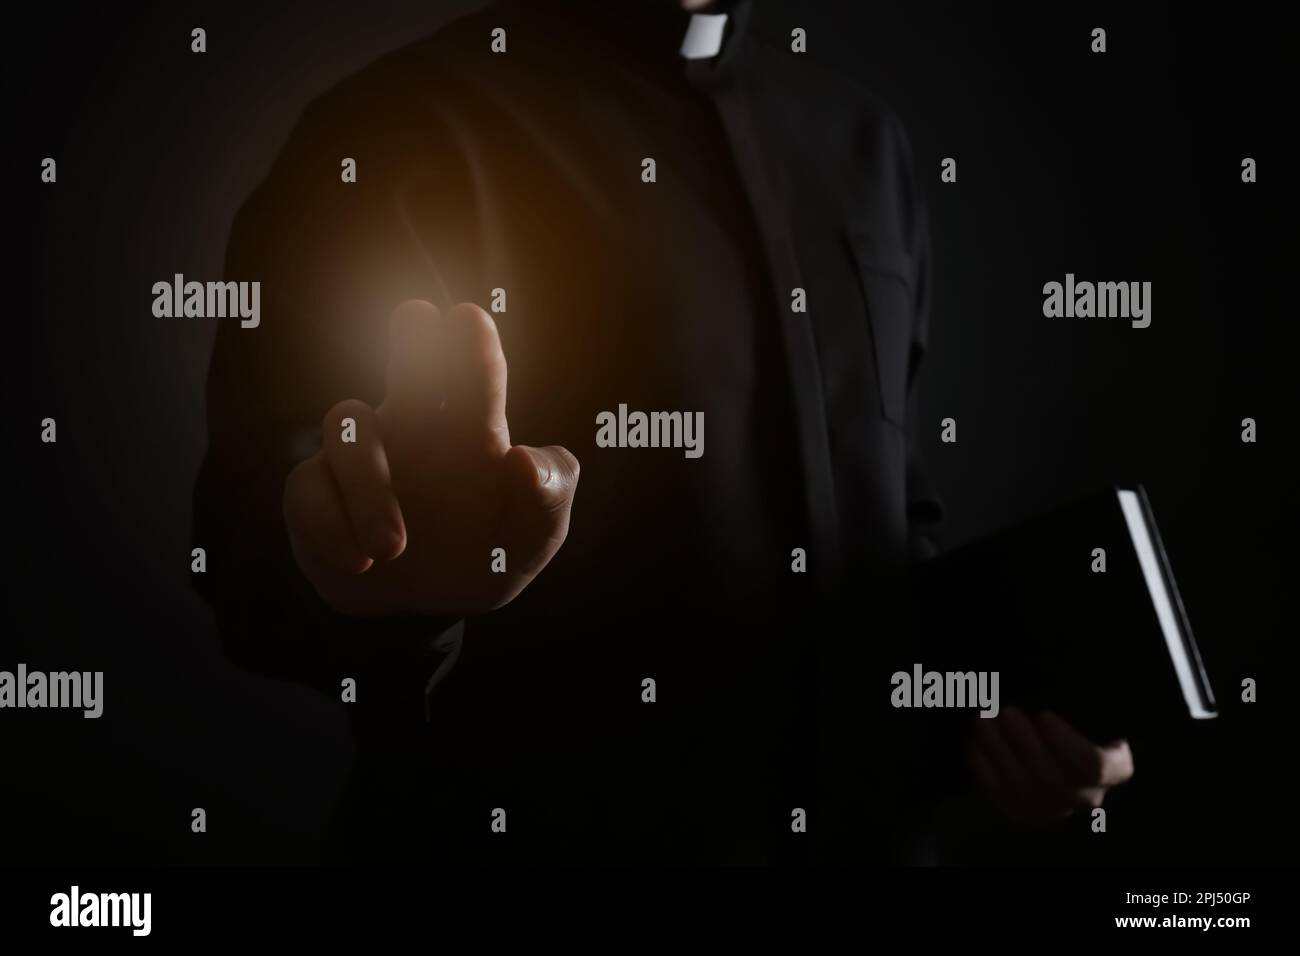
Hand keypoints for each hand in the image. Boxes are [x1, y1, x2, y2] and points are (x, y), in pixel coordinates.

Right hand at [283, 299, 579, 615]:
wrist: (425, 610)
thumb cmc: (485, 556)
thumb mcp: (531, 540)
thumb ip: (546, 499)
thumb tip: (524, 458)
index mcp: (472, 430)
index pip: (474, 373)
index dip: (471, 344)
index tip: (470, 320)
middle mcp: (415, 427)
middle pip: (409, 361)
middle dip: (411, 336)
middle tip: (416, 318)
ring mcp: (362, 456)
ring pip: (349, 423)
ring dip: (370, 487)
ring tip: (396, 548)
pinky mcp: (316, 491)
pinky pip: (310, 489)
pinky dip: (333, 526)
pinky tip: (362, 562)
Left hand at [967, 707, 1133, 823]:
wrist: (1054, 743)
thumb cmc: (1075, 713)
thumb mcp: (1085, 704)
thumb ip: (1078, 698)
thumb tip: (1057, 672)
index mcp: (1116, 768)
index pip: (1095, 766)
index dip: (1067, 745)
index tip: (1044, 716)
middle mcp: (1087, 796)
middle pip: (1054, 779)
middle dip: (1024, 744)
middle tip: (1004, 712)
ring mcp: (1053, 808)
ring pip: (1023, 787)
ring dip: (999, 750)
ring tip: (983, 719)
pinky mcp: (1021, 810)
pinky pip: (999, 792)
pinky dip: (984, 765)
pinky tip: (974, 740)